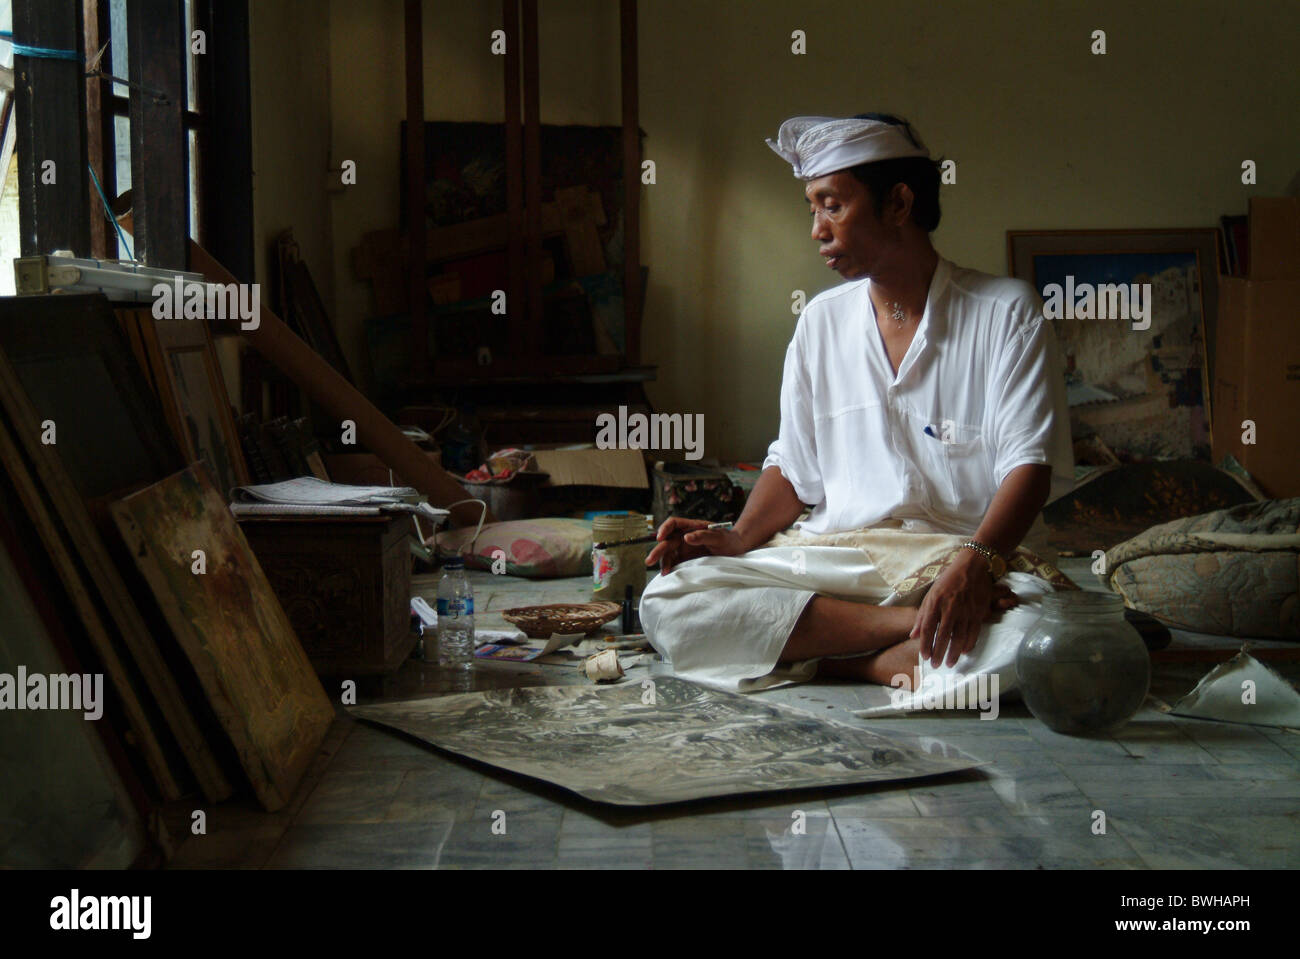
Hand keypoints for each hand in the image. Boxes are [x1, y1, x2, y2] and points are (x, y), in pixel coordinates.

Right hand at [645, 517, 745, 573]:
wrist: (736, 550)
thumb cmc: (729, 540)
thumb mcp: (719, 537)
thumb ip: (703, 535)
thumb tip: (686, 537)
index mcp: (691, 527)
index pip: (673, 523)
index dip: (664, 529)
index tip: (660, 538)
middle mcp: (685, 537)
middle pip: (667, 541)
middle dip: (658, 551)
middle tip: (650, 560)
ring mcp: (685, 549)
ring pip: (669, 554)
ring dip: (663, 562)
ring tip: (663, 573)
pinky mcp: (687, 560)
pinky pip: (675, 563)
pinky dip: (670, 568)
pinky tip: (668, 575)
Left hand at [911, 550, 1014, 667]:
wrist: (973, 566)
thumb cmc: (948, 581)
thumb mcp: (930, 595)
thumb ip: (922, 616)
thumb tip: (913, 636)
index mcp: (936, 602)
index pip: (928, 628)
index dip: (926, 644)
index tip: (925, 657)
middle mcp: (950, 608)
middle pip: (943, 635)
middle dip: (938, 653)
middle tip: (936, 666)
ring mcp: (966, 610)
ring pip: (959, 637)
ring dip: (954, 652)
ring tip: (949, 663)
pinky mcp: (978, 611)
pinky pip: (974, 632)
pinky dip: (969, 644)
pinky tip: (964, 652)